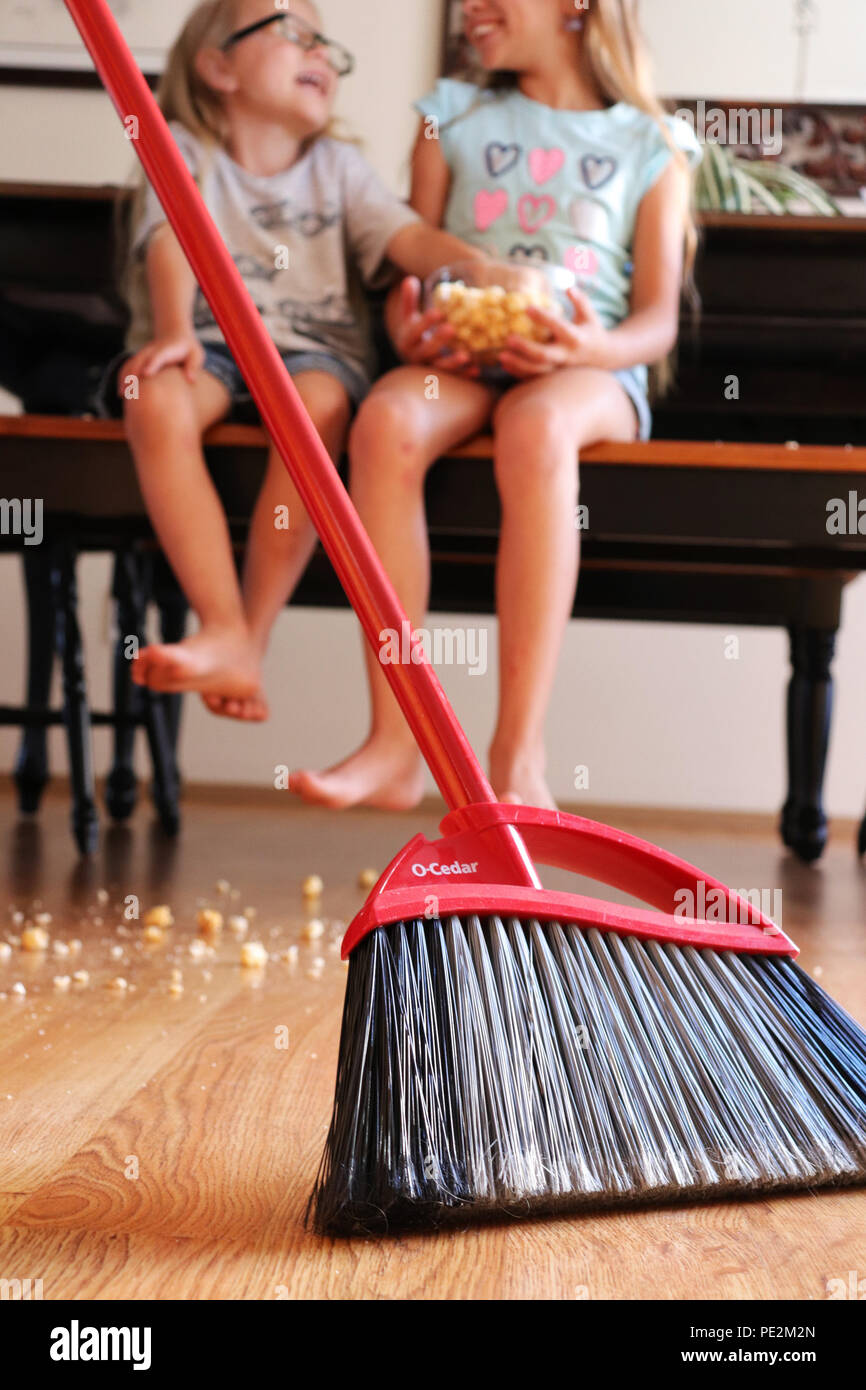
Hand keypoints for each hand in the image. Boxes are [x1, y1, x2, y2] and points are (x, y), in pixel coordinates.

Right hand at [120, 333, 204, 390]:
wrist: (176, 335)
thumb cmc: (188, 350)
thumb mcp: (196, 354)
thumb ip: (193, 366)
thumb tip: (190, 380)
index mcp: (167, 349)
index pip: (157, 356)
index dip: (151, 364)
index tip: (146, 374)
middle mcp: (152, 350)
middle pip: (139, 360)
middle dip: (132, 373)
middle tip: (129, 390)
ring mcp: (144, 354)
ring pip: (130, 363)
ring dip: (124, 377)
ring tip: (121, 395)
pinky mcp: (140, 359)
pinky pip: (127, 367)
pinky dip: (122, 378)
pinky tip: (121, 392)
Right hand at [391, 277, 479, 375]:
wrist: (414, 360)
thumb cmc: (415, 334)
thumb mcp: (409, 317)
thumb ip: (409, 300)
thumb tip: (410, 279)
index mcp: (407, 341)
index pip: (413, 332)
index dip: (425, 322)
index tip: (438, 312)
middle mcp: (415, 357)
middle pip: (426, 350)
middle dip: (438, 340)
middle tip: (451, 329)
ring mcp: (429, 369)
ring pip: (439, 367)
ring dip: (452, 362)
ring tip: (465, 356)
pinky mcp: (441, 379)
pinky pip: (453, 378)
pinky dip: (464, 374)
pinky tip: (476, 369)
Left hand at [498, 286, 615, 377]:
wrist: (603, 358)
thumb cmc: (592, 331)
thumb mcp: (590, 315)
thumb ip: (581, 301)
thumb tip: (569, 287)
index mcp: (576, 337)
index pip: (559, 326)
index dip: (543, 318)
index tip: (527, 308)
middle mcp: (567, 355)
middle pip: (544, 355)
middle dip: (525, 348)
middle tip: (508, 338)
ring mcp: (559, 368)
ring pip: (537, 370)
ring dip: (518, 364)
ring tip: (501, 356)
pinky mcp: (553, 376)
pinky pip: (534, 378)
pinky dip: (519, 372)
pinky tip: (505, 364)